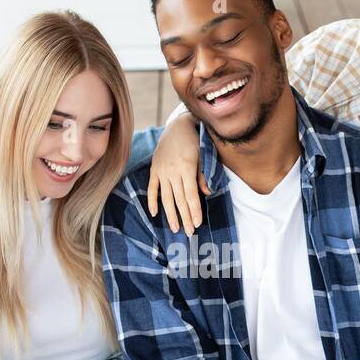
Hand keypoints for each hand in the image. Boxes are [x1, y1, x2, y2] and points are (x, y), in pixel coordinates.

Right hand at [146, 113, 207, 233]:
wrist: (178, 126)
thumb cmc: (195, 141)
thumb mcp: (203, 155)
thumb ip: (203, 174)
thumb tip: (207, 192)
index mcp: (186, 168)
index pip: (191, 194)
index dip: (194, 210)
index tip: (197, 224)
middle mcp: (172, 171)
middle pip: (179, 199)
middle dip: (184, 217)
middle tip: (188, 233)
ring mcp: (161, 171)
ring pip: (165, 197)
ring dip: (170, 214)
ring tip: (175, 228)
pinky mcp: (154, 169)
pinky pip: (152, 188)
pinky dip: (152, 201)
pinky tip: (154, 214)